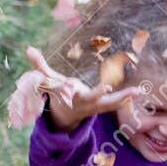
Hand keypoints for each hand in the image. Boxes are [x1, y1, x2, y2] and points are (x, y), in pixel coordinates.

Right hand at [24, 47, 145, 130]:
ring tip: (136, 91)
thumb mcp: (49, 80)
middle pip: (89, 98)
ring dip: (121, 97)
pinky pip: (115, 103)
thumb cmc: (59, 93)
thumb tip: (28, 49)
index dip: (65, 90)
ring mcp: (93, 106)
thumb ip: (40, 65)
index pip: (65, 92)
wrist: (66, 116)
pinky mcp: (102, 107)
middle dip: (96, 93)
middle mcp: (81, 101)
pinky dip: (126, 98)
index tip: (68, 87)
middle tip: (105, 87)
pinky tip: (139, 91)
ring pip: (108, 103)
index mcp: (67, 95)